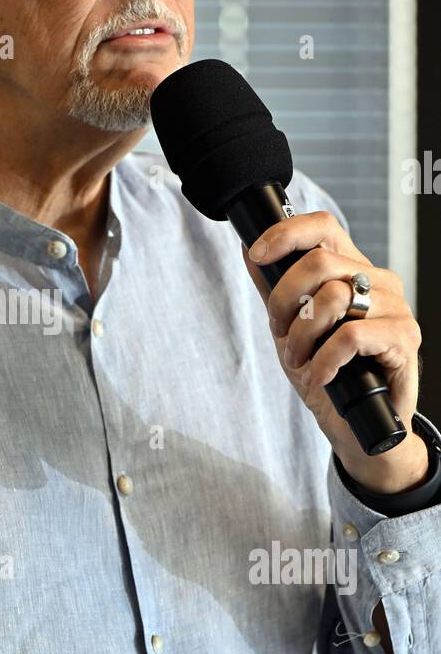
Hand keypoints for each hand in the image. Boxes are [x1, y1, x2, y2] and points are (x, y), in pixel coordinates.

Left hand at [241, 210, 427, 495]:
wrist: (360, 426)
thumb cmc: (330, 373)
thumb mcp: (292, 327)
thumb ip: (274, 289)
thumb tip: (249, 249)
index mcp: (353, 269)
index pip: (323, 227)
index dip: (286, 233)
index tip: (257, 254)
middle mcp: (378, 281)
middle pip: (319, 262)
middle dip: (284, 300)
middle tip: (279, 332)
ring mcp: (395, 308)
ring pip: (333, 297)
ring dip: (302, 336)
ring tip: (299, 362)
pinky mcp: (403, 339)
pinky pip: (351, 336)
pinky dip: (324, 360)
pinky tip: (319, 377)